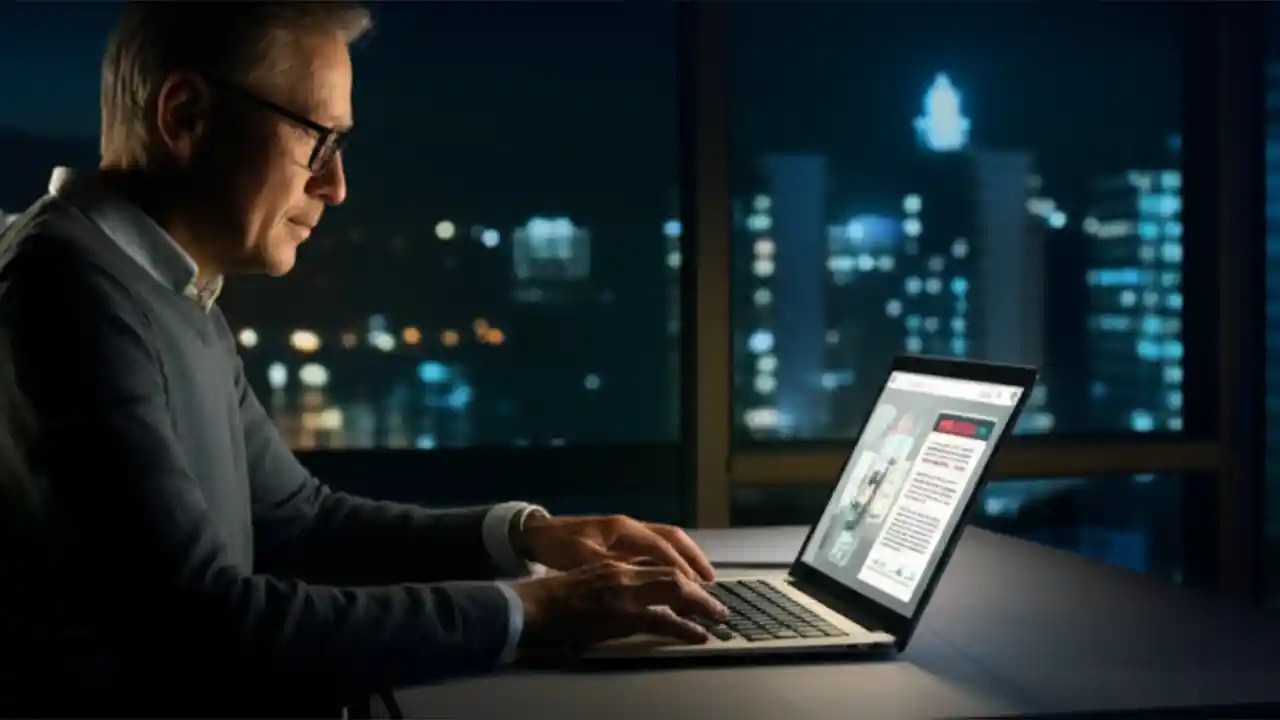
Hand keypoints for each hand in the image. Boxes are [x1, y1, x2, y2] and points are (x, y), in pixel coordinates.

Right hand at [511, 560, 729, 651]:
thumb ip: (616, 577)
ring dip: (700, 605)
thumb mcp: (590, 576)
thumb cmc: (556, 595)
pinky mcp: (620, 615)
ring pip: (674, 590)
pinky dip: (684, 628)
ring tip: (716, 618)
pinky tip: (697, 635)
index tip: (701, 584)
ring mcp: (623, 592)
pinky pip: (661, 621)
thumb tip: (640, 589)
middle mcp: (623, 571)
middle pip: (673, 573)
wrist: (531, 606)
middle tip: (717, 605)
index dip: (686, 569)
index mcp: (615, 562)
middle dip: (699, 589)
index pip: (661, 558)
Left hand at [521, 513, 715, 582]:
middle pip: (672, 537)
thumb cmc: (557, 545)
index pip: (661, 546)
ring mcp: (627, 531)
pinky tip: (677, 573)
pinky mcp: (622, 539)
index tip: (696, 585)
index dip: (680, 565)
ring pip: (667, 539)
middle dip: (694, 557)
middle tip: (711, 580)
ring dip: (686, 556)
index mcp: (623, 528)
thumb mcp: (581, 557)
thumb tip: (638, 576)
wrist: (536, 532)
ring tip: (702, 577)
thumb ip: (610, 565)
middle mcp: (630, 526)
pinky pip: (656, 546)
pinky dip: (672, 558)